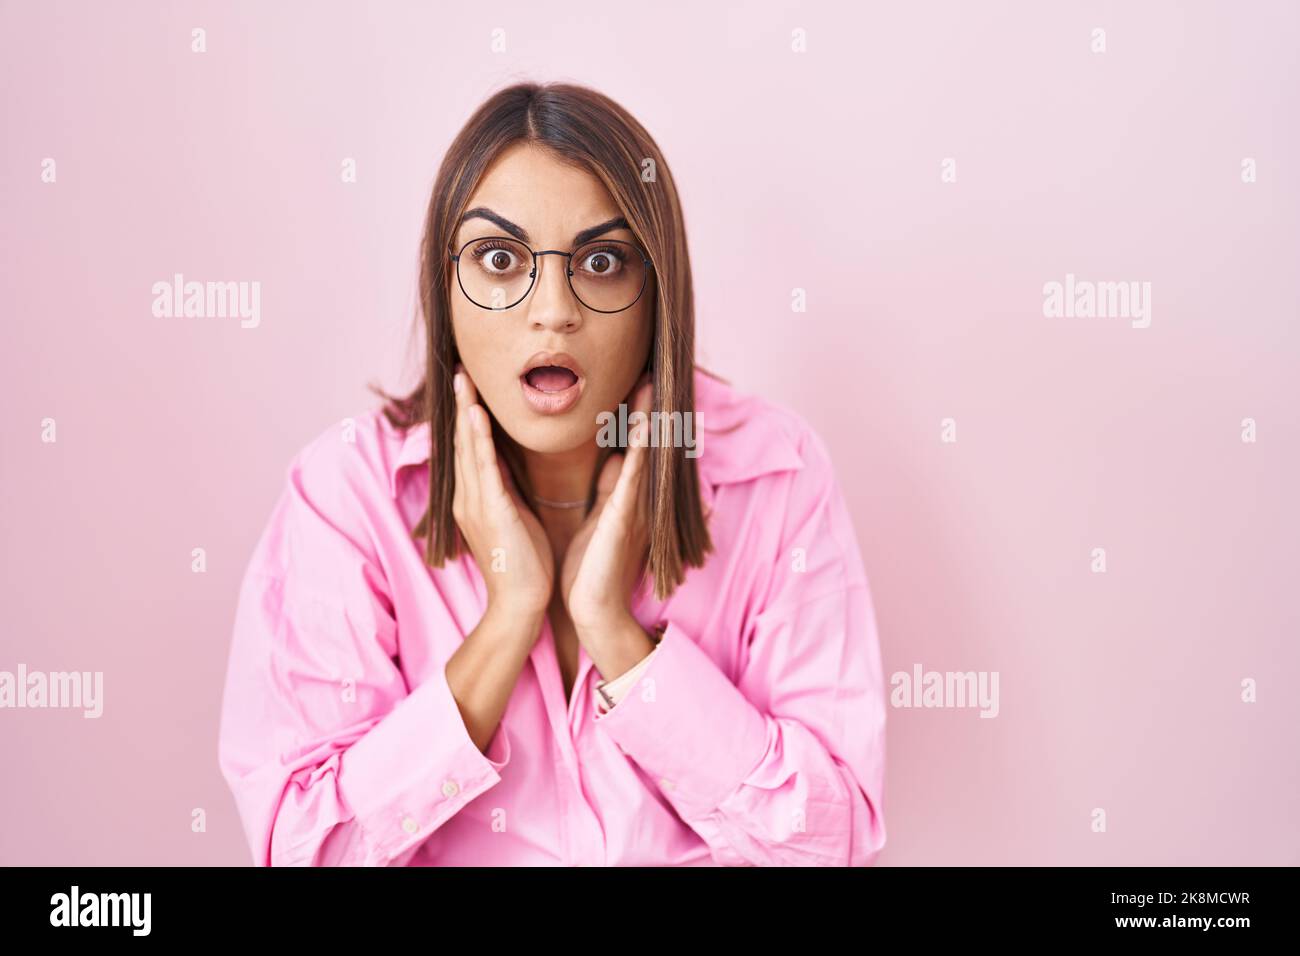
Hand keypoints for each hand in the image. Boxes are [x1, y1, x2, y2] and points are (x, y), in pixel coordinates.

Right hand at [451, 364, 553, 623]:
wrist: (521, 604)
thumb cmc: (525, 565)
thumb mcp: (515, 517)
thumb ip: (507, 490)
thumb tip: (508, 466)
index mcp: (476, 499)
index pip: (471, 449)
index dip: (469, 417)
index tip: (470, 387)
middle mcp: (469, 497)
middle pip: (463, 442)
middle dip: (462, 405)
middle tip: (460, 371)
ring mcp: (476, 504)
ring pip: (468, 448)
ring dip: (466, 412)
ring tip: (464, 381)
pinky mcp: (491, 512)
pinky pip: (484, 469)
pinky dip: (479, 441)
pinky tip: (476, 417)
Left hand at [560, 376, 652, 635]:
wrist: (592, 609)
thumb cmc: (593, 568)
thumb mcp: (601, 518)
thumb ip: (611, 489)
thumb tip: (617, 459)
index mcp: (624, 495)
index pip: (632, 446)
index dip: (637, 414)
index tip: (638, 380)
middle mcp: (633, 497)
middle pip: (644, 443)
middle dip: (648, 407)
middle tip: (652, 370)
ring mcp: (632, 506)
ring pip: (642, 454)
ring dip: (648, 419)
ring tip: (651, 385)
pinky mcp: (623, 518)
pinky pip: (632, 477)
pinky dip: (637, 450)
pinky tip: (643, 427)